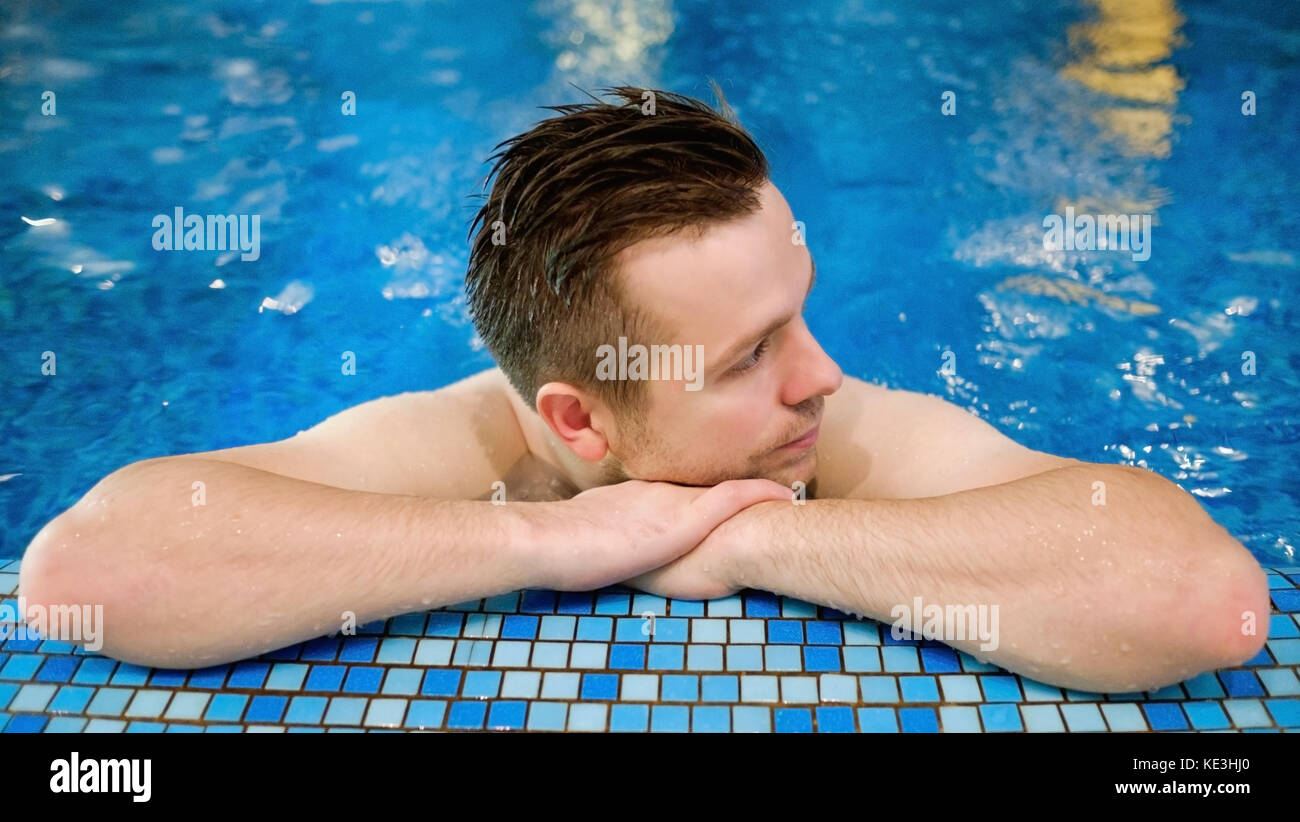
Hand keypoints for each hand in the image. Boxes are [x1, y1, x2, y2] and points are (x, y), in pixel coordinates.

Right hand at [527, 478, 789, 592]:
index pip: (687, 491)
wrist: (548, 542)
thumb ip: (615, 540)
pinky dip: (759, 494)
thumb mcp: (596, 537)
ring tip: (794, 490)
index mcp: (641, 497)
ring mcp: (673, 505)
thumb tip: (616, 552)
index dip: (714, 492)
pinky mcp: (682, 521)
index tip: (741, 494)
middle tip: (781, 488)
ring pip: (729, 489)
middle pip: (713, 486)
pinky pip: (731, 500)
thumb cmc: (561, 549)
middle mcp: (662, 493)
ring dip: (760, 491)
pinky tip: (785, 495)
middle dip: (747, 488)